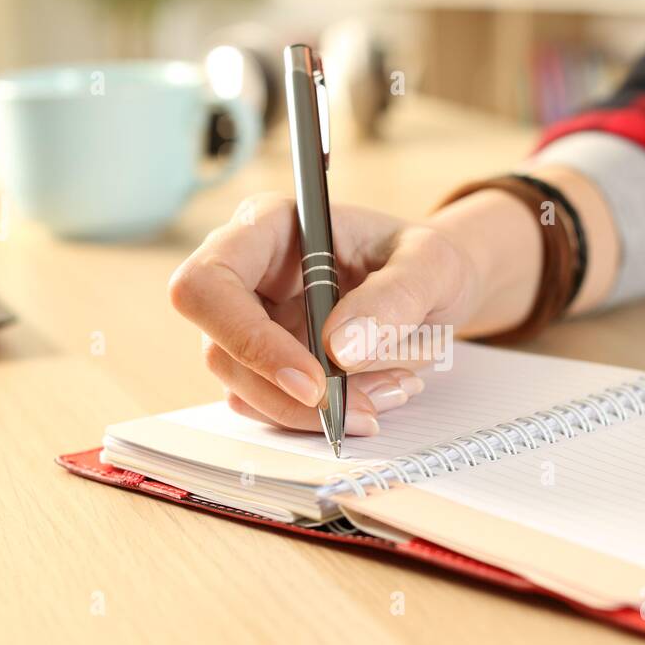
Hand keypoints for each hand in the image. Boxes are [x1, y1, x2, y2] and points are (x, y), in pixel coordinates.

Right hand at [169, 193, 488, 434]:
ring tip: (390, 392)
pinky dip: (319, 418)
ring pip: (243, 389)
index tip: (311, 381)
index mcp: (267, 227)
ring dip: (313, 411)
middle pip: (219, 349)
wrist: (436, 291)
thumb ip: (394, 297)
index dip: (246, 338)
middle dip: (288, 394)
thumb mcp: (432, 266)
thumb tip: (338, 349)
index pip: (208, 284)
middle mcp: (245, 274)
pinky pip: (269, 406)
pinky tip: (373, 398)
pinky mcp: (264, 365)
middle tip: (365, 410)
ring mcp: (249, 324)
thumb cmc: (427, 262)